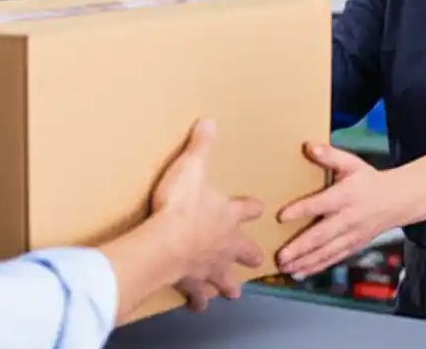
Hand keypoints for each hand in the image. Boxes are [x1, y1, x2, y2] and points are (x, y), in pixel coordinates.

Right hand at [151, 119, 264, 310]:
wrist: (167, 242)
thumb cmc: (181, 205)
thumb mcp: (191, 166)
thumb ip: (200, 145)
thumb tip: (209, 121)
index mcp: (229, 215)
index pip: (248, 208)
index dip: (252, 207)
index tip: (258, 207)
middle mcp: (226, 243)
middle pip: (245, 251)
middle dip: (250, 255)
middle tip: (255, 258)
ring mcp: (212, 266)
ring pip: (227, 280)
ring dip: (230, 285)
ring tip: (233, 292)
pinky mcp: (194, 282)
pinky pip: (198, 296)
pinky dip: (198, 301)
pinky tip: (197, 305)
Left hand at [275, 142, 401, 278]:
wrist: (398, 200)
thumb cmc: (369, 180)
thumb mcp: (352, 163)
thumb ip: (330, 155)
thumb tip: (308, 145)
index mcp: (346, 196)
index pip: (321, 204)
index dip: (301, 210)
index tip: (281, 216)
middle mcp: (348, 219)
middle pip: (322, 235)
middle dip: (300, 247)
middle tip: (280, 256)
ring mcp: (352, 236)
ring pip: (327, 252)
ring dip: (305, 261)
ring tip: (284, 267)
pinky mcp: (353, 246)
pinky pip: (334, 259)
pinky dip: (317, 267)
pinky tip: (300, 272)